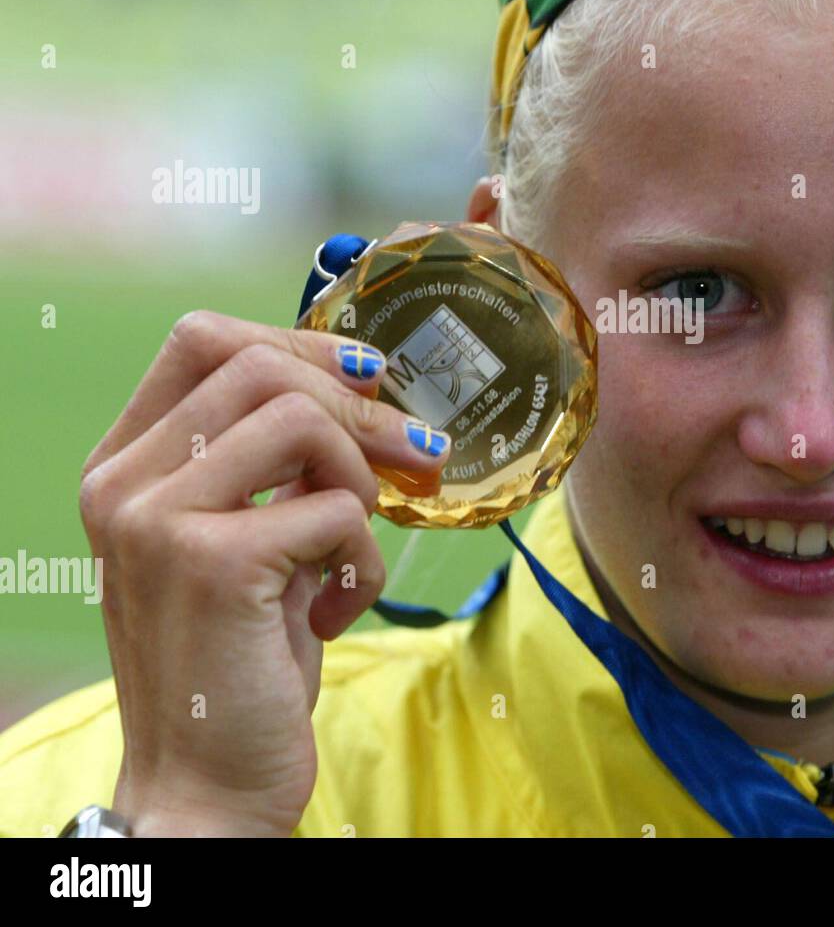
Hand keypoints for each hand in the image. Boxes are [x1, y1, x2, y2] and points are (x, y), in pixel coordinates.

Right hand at [76, 311, 448, 835]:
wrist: (206, 784)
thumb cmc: (238, 660)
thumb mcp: (251, 542)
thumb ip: (279, 468)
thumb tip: (363, 391)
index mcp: (126, 466)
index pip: (203, 340)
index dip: (299, 342)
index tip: (367, 379)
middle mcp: (125, 482)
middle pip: (261, 366)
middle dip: (360, 408)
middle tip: (417, 456)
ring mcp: (158, 518)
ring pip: (302, 420)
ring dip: (362, 480)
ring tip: (354, 548)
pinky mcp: (213, 563)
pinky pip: (336, 509)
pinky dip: (363, 560)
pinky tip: (336, 610)